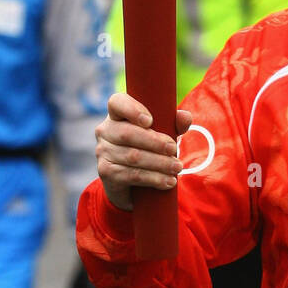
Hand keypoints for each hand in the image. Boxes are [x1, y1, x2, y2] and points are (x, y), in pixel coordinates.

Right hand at [95, 93, 192, 211]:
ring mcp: (103, 152)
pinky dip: (153, 178)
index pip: (117, 103)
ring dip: (159, 163)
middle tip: (174, 149)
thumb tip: (185, 117)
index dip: (132, 109)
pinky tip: (168, 181)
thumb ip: (174, 123)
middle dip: (155, 142)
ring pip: (132, 156)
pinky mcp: (106, 172)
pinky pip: (131, 175)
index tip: (150, 120)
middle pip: (128, 134)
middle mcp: (105, 131)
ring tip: (177, 167)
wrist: (132, 183)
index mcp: (117, 114)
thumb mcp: (162, 133)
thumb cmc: (148, 148)